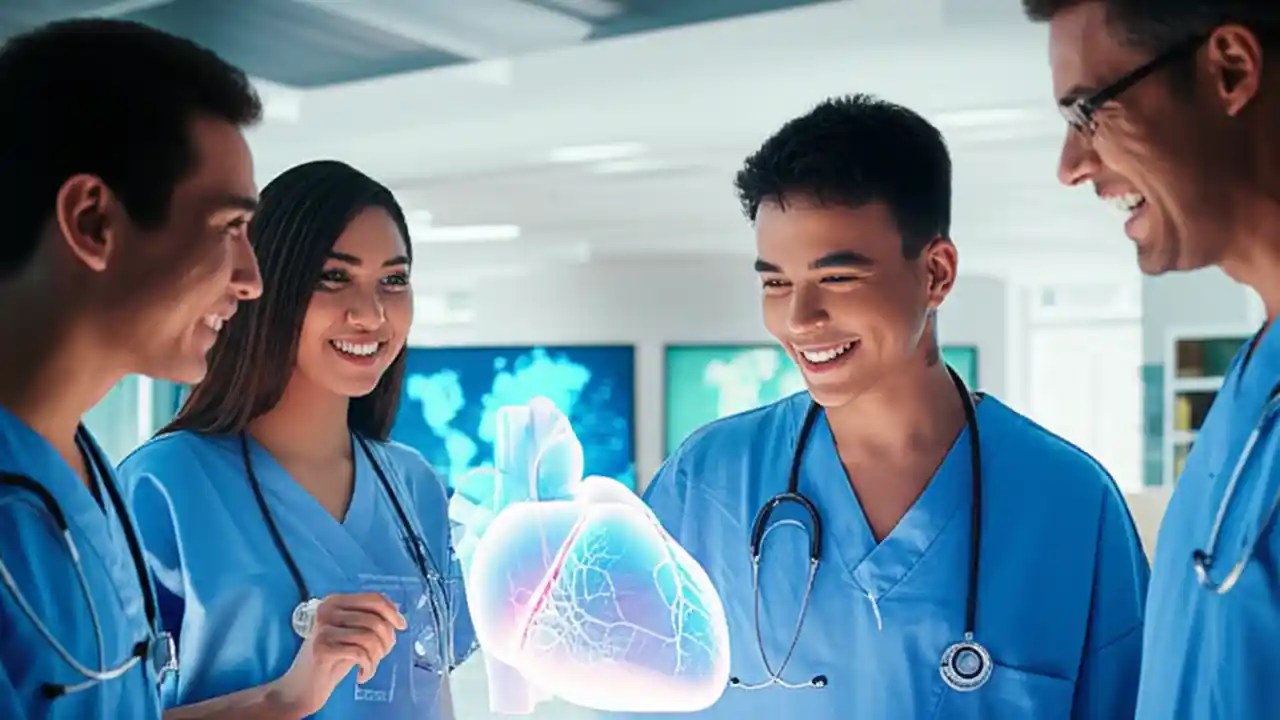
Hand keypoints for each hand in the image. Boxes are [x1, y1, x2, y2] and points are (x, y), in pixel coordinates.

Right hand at [268, 593, 407, 716]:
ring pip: (370, 638)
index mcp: (334, 601)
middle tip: (380, 656)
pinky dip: (368, 667)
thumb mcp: (352, 634)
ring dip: (376, 657)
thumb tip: (397, 616)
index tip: (401, 626)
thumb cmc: (332, 659)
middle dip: (386, 641)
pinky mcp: (322, 649)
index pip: (373, 598)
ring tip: (370, 666)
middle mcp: (327, 611)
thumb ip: (370, 620)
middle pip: (375, 620)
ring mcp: (323, 629)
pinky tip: (362, 675)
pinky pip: (360, 654)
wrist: (301, 686)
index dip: (392, 611)